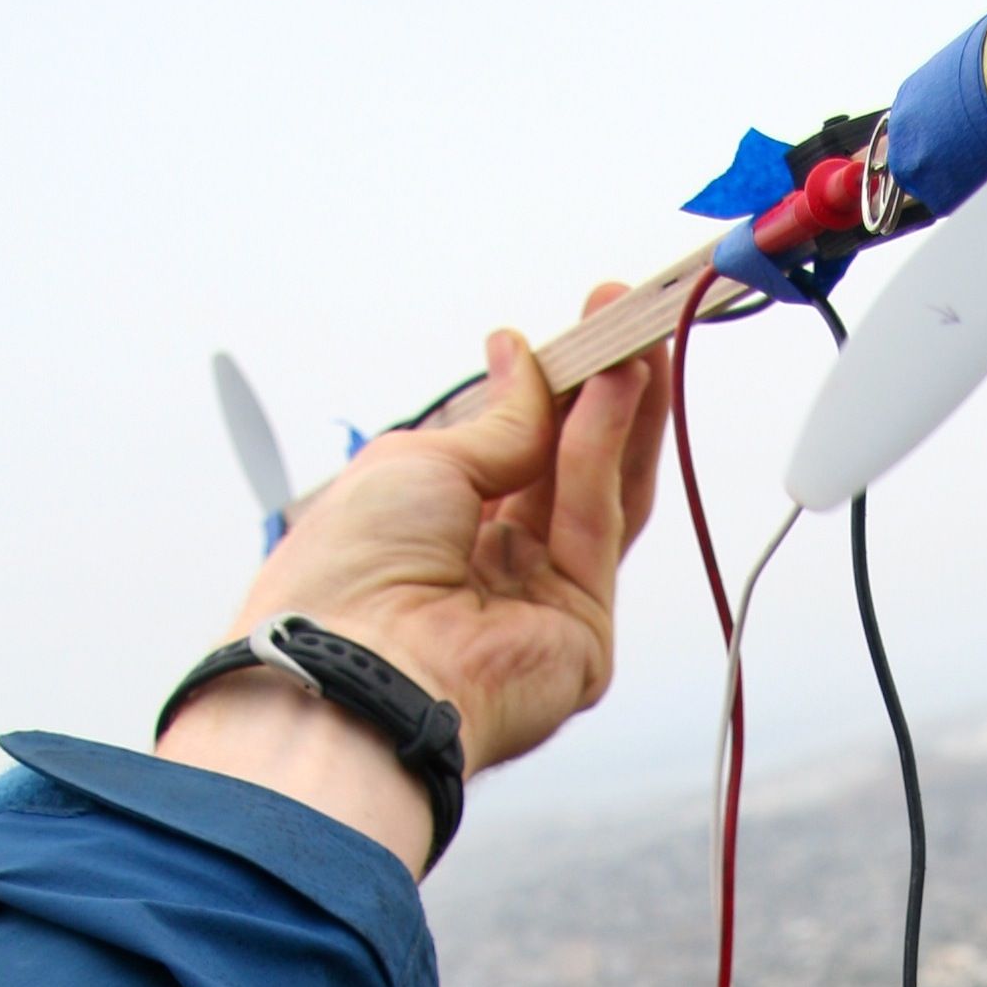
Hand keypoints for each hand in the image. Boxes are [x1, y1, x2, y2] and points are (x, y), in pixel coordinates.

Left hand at [158, 286, 669, 871]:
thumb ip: (498, 421)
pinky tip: (615, 388)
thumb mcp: (417, 462)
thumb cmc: (348, 574)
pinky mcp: (584, 631)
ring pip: (600, 492)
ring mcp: (544, 602)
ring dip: (621, 410)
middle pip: (569, 466)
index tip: (582, 323)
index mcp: (439, 532)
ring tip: (637, 339)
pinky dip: (608, 450)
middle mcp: (495, 567)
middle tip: (628, 316)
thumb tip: (524, 360)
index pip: (518, 448)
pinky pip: (599, 524)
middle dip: (601, 387)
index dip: (555, 385)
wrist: (355, 670)